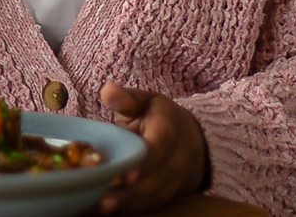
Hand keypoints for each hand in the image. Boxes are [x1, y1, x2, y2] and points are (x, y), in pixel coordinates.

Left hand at [98, 82, 208, 213]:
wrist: (194, 135)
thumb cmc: (160, 116)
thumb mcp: (146, 101)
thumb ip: (126, 98)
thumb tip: (108, 90)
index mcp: (172, 128)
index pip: (161, 147)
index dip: (145, 163)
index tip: (125, 175)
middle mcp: (182, 155)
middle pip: (160, 179)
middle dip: (132, 192)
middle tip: (103, 201)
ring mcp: (181, 177)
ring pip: (158, 196)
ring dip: (131, 204)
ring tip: (101, 208)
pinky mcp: (175, 193)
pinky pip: (156, 204)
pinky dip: (134, 209)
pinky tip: (110, 211)